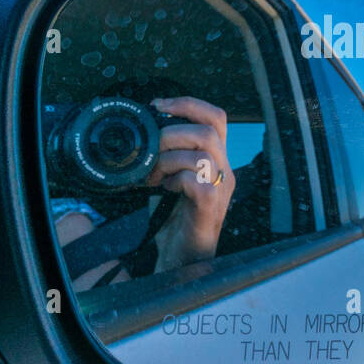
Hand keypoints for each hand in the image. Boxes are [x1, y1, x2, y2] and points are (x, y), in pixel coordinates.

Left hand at [144, 96, 235, 271]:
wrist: (183, 259)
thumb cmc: (176, 221)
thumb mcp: (172, 180)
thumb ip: (166, 158)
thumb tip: (139, 137)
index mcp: (217, 160)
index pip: (215, 117)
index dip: (188, 104)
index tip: (158, 105)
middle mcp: (225, 172)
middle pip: (209, 131)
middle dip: (172, 133)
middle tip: (150, 149)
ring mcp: (220, 190)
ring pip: (203, 154)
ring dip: (169, 158)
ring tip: (154, 174)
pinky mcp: (210, 208)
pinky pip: (197, 181)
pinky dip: (175, 179)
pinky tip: (165, 189)